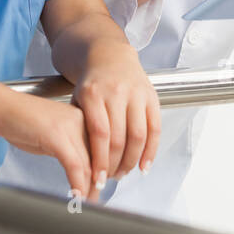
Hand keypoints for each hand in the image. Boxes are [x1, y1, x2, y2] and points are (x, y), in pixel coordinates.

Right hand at [0, 90, 96, 200]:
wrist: (0, 106)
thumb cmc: (22, 121)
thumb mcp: (53, 136)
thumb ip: (69, 149)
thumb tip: (82, 172)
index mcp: (83, 118)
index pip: (101, 150)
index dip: (102, 172)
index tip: (98, 189)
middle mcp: (81, 120)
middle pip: (97, 158)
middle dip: (96, 184)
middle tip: (94, 201)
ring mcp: (69, 127)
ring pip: (87, 164)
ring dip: (87, 188)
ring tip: (86, 203)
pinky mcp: (56, 136)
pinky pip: (73, 165)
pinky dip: (76, 184)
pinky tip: (76, 196)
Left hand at [70, 45, 161, 189]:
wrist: (109, 55)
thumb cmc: (92, 83)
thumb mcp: (78, 100)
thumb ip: (81, 126)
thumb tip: (81, 163)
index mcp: (93, 94)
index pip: (99, 133)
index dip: (100, 159)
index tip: (98, 178)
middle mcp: (116, 92)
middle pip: (119, 137)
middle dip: (115, 164)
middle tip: (110, 178)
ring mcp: (136, 94)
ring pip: (138, 135)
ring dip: (132, 160)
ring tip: (124, 173)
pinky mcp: (151, 96)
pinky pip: (155, 128)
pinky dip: (151, 150)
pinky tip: (144, 165)